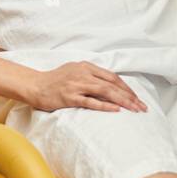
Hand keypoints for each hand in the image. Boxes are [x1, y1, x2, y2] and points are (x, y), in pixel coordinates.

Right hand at [26, 62, 147, 112]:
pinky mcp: (70, 97)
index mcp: (86, 66)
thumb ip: (90, 75)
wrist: (34, 86)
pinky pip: (91, 101)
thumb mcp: (74, 71)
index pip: (112, 77)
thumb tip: (108, 84)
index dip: (127, 88)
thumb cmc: (55, 80)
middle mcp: (84, 74)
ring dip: (123, 101)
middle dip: (130, 96)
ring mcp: (77, 85)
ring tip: (134, 110)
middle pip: (112, 85)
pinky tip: (116, 110)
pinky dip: (105, 106)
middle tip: (142, 107)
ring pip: (105, 92)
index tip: (137, 98)